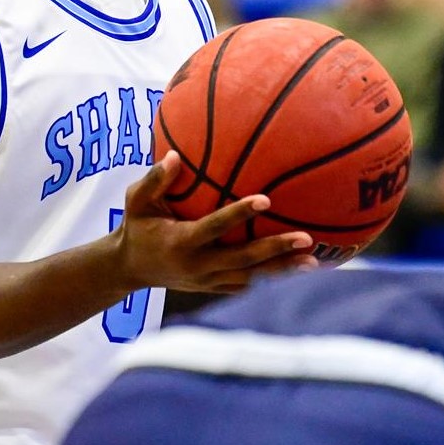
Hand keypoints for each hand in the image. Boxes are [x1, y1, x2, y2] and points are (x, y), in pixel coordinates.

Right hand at [114, 152, 317, 293]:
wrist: (129, 269)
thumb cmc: (136, 226)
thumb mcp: (136, 201)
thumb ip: (154, 180)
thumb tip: (174, 155)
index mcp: (181, 242)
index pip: (215, 227)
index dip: (239, 214)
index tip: (266, 199)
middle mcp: (198, 265)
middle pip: (243, 259)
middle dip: (274, 250)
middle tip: (305, 238)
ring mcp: (208, 281)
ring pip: (251, 278)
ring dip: (282, 271)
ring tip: (314, 262)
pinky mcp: (214, 288)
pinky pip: (247, 286)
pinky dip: (273, 281)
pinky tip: (298, 273)